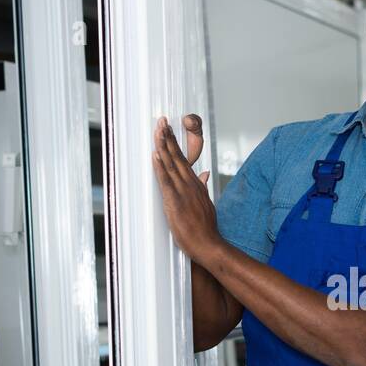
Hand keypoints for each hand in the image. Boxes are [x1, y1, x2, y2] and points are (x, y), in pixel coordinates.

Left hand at [152, 114, 220, 264]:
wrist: (209, 244)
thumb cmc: (205, 228)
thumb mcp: (207, 203)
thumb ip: (203, 187)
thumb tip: (204, 174)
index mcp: (195, 184)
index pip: (183, 159)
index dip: (175, 143)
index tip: (169, 129)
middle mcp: (189, 184)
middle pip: (176, 156)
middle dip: (168, 137)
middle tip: (161, 120)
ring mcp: (182, 192)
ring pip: (170, 165)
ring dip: (163, 146)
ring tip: (157, 130)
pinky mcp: (175, 202)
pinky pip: (165, 181)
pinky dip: (160, 167)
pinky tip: (156, 155)